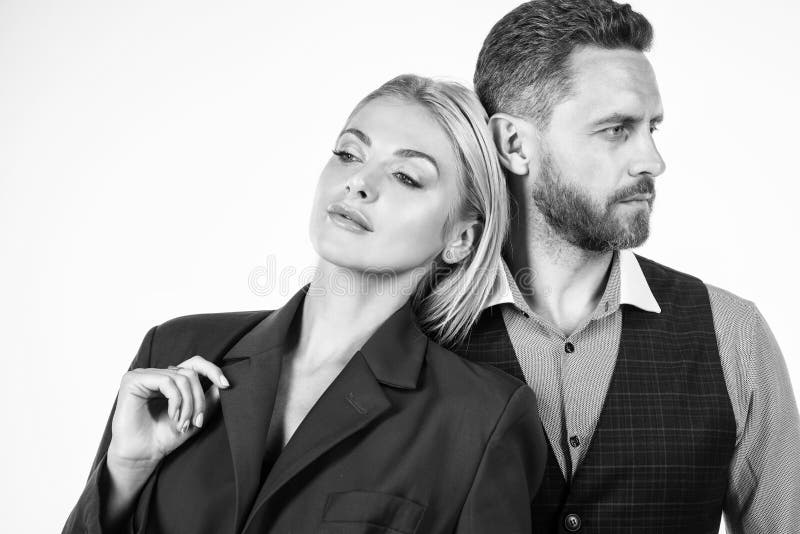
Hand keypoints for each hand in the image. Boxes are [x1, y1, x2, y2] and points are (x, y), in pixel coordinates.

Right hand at [107, 355, 229, 470]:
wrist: (143, 456)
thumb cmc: (164, 437)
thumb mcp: (195, 417)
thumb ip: (208, 400)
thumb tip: (224, 383)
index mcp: (169, 380)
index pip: (194, 364)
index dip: (212, 370)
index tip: (226, 385)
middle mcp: (156, 374)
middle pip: (191, 373)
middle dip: (199, 399)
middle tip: (197, 422)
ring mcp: (144, 375)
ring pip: (181, 378)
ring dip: (188, 404)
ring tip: (183, 424)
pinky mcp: (133, 380)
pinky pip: (167, 382)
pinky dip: (176, 401)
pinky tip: (173, 416)